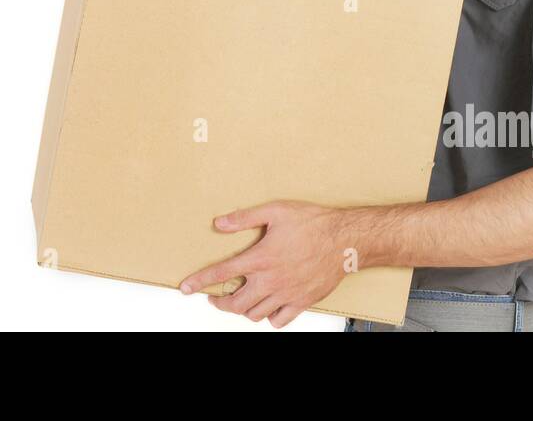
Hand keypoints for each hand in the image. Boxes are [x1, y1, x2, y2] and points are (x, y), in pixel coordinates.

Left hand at [178, 200, 351, 327]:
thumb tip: (220, 223)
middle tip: (215, 298)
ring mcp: (287, 294)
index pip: (221, 273)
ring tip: (240, 301)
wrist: (345, 240)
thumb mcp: (275, 211)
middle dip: (220, 303)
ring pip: (255, 314)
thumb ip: (244, 218)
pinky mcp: (302, 302)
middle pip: (235, 304)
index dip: (200, 282)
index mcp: (261, 258)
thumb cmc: (314, 223)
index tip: (186, 288)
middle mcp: (271, 280)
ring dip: (243, 310)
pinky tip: (267, 307)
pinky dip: (269, 318)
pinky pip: (279, 321)